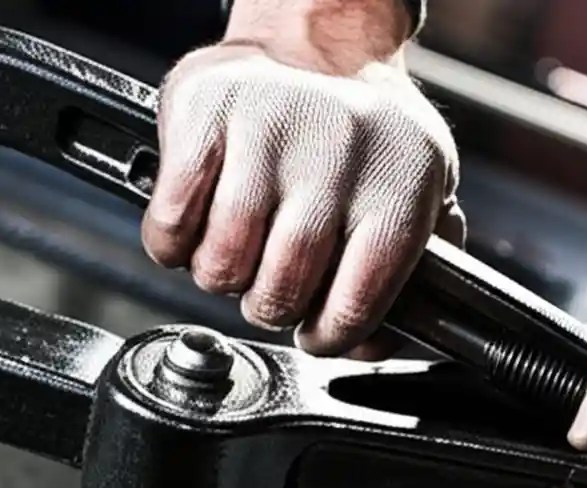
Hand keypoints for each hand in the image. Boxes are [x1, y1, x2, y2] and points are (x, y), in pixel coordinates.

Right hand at [143, 0, 463, 357]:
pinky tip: (199, 224)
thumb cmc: (363, 138)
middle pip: (281, 288)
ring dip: (221, 276)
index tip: (316, 332)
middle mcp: (340, 148)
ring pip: (221, 264)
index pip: (359, 298)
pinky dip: (173, 244)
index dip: (329, 333)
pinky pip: (170, 223)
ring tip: (238, 250)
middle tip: (271, 286)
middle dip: (269, 306)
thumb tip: (374, 341)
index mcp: (401, 178)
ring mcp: (269, 127)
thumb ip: (412, 273)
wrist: (314, 46)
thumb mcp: (416, 194)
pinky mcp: (206, 115)